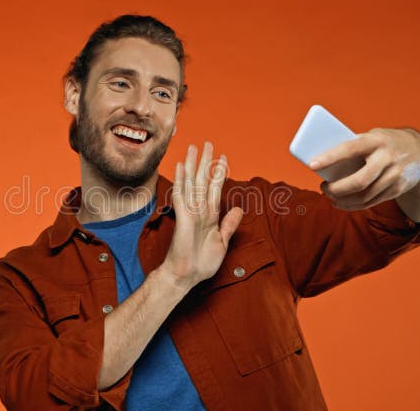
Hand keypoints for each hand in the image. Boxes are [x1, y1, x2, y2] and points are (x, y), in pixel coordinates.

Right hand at [159, 142, 243, 290]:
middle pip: (203, 180)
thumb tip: (239, 209)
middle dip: (206, 162)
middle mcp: (200, 210)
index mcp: (210, 215)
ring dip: (192, 165)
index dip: (219, 172)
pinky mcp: (183, 217)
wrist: (187, 275)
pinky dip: (181, 180)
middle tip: (208, 144)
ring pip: (192, 183)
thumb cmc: (202, 262)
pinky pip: (182, 195)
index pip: (215, 188)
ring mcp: (190, 212)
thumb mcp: (222, 241)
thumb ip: (229, 224)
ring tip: (193, 148)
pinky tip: (180, 167)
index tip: (223, 158)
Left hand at [309, 128, 419, 210]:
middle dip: (337, 189)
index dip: (330, 158)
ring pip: (365, 196)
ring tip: (330, 197)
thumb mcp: (372, 137)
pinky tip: (342, 203)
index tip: (311, 165)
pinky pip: (372, 202)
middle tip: (323, 189)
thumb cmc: (385, 142)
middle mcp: (387, 158)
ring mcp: (395, 175)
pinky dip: (354, 205)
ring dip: (343, 200)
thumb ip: (354, 147)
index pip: (349, 149)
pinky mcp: (398, 189)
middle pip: (359, 181)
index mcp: (376, 140)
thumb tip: (326, 164)